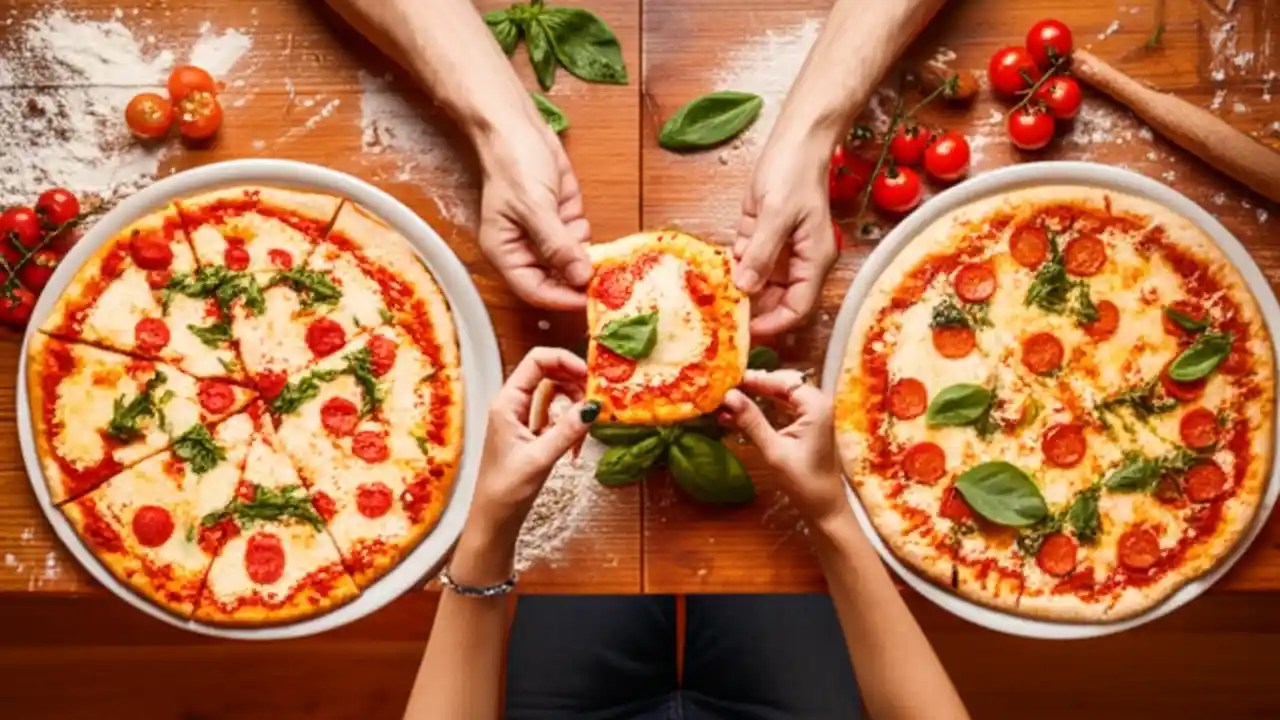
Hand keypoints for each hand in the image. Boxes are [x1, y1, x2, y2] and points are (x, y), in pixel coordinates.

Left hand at [466, 348, 592, 551]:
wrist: (494, 520)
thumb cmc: (506, 491)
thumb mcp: (540, 458)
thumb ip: (567, 430)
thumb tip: (592, 406)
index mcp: (507, 403)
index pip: (536, 361)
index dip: (564, 360)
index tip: (589, 374)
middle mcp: (512, 405)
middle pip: (547, 372)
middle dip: (574, 380)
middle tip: (595, 396)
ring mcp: (521, 419)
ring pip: (553, 393)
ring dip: (573, 402)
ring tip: (587, 422)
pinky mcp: (529, 433)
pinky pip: (553, 414)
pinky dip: (569, 422)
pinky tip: (577, 440)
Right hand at [476, 121, 591, 309]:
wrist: (516, 126)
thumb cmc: (514, 164)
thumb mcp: (534, 206)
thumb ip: (557, 245)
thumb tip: (581, 277)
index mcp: (506, 253)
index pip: (535, 291)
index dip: (562, 298)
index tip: (589, 297)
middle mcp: (524, 249)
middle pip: (556, 280)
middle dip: (577, 272)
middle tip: (600, 265)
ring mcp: (544, 235)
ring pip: (572, 260)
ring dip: (580, 245)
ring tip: (570, 218)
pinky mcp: (561, 220)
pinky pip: (579, 238)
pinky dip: (583, 229)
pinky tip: (572, 207)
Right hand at [719, 370, 846, 526]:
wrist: (824, 508)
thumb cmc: (803, 481)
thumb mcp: (774, 450)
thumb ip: (751, 421)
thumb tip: (728, 395)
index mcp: (816, 405)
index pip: (783, 381)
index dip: (756, 378)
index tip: (729, 379)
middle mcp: (818, 403)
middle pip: (782, 384)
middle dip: (754, 386)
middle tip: (725, 388)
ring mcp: (814, 414)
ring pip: (781, 395)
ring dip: (756, 397)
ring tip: (728, 400)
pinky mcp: (808, 425)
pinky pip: (783, 409)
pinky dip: (763, 409)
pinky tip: (739, 415)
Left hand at [733, 137, 837, 335]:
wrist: (794, 141)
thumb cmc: (794, 172)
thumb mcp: (777, 214)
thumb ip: (762, 253)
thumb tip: (746, 288)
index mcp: (813, 260)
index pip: (798, 308)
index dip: (774, 323)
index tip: (746, 330)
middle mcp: (798, 261)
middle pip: (777, 300)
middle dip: (752, 309)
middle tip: (722, 316)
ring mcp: (779, 250)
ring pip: (758, 282)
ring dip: (739, 287)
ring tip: (715, 296)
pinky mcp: (761, 237)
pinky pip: (746, 261)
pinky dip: (733, 266)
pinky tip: (717, 269)